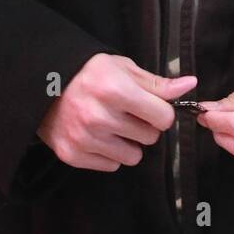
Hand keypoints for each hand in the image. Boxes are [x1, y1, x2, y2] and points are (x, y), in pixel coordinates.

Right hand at [37, 53, 196, 171]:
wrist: (43, 85)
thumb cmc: (88, 73)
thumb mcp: (123, 68)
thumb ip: (157, 82)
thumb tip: (190, 85)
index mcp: (115, 90)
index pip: (163, 117)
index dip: (161, 112)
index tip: (151, 107)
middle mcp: (99, 117)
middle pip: (150, 138)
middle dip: (144, 126)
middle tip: (127, 113)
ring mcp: (85, 138)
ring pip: (133, 156)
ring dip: (128, 142)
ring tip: (112, 125)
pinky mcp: (73, 155)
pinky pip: (112, 165)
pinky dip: (109, 153)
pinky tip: (98, 135)